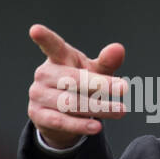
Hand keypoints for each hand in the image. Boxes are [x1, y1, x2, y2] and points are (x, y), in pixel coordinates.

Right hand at [27, 24, 128, 148]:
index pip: (52, 46)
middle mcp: (44, 74)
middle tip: (124, 88)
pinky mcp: (38, 115)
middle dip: (99, 84)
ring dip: (98, 107)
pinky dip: (80, 125)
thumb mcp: (95, 73)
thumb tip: (118, 48)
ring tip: (121, 110)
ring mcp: (38, 95)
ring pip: (70, 102)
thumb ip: (106, 62)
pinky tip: (97, 128)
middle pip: (72, 79)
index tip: (35, 30)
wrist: (61, 115)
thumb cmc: (81, 86)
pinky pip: (61, 121)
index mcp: (58, 59)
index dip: (44, 38)